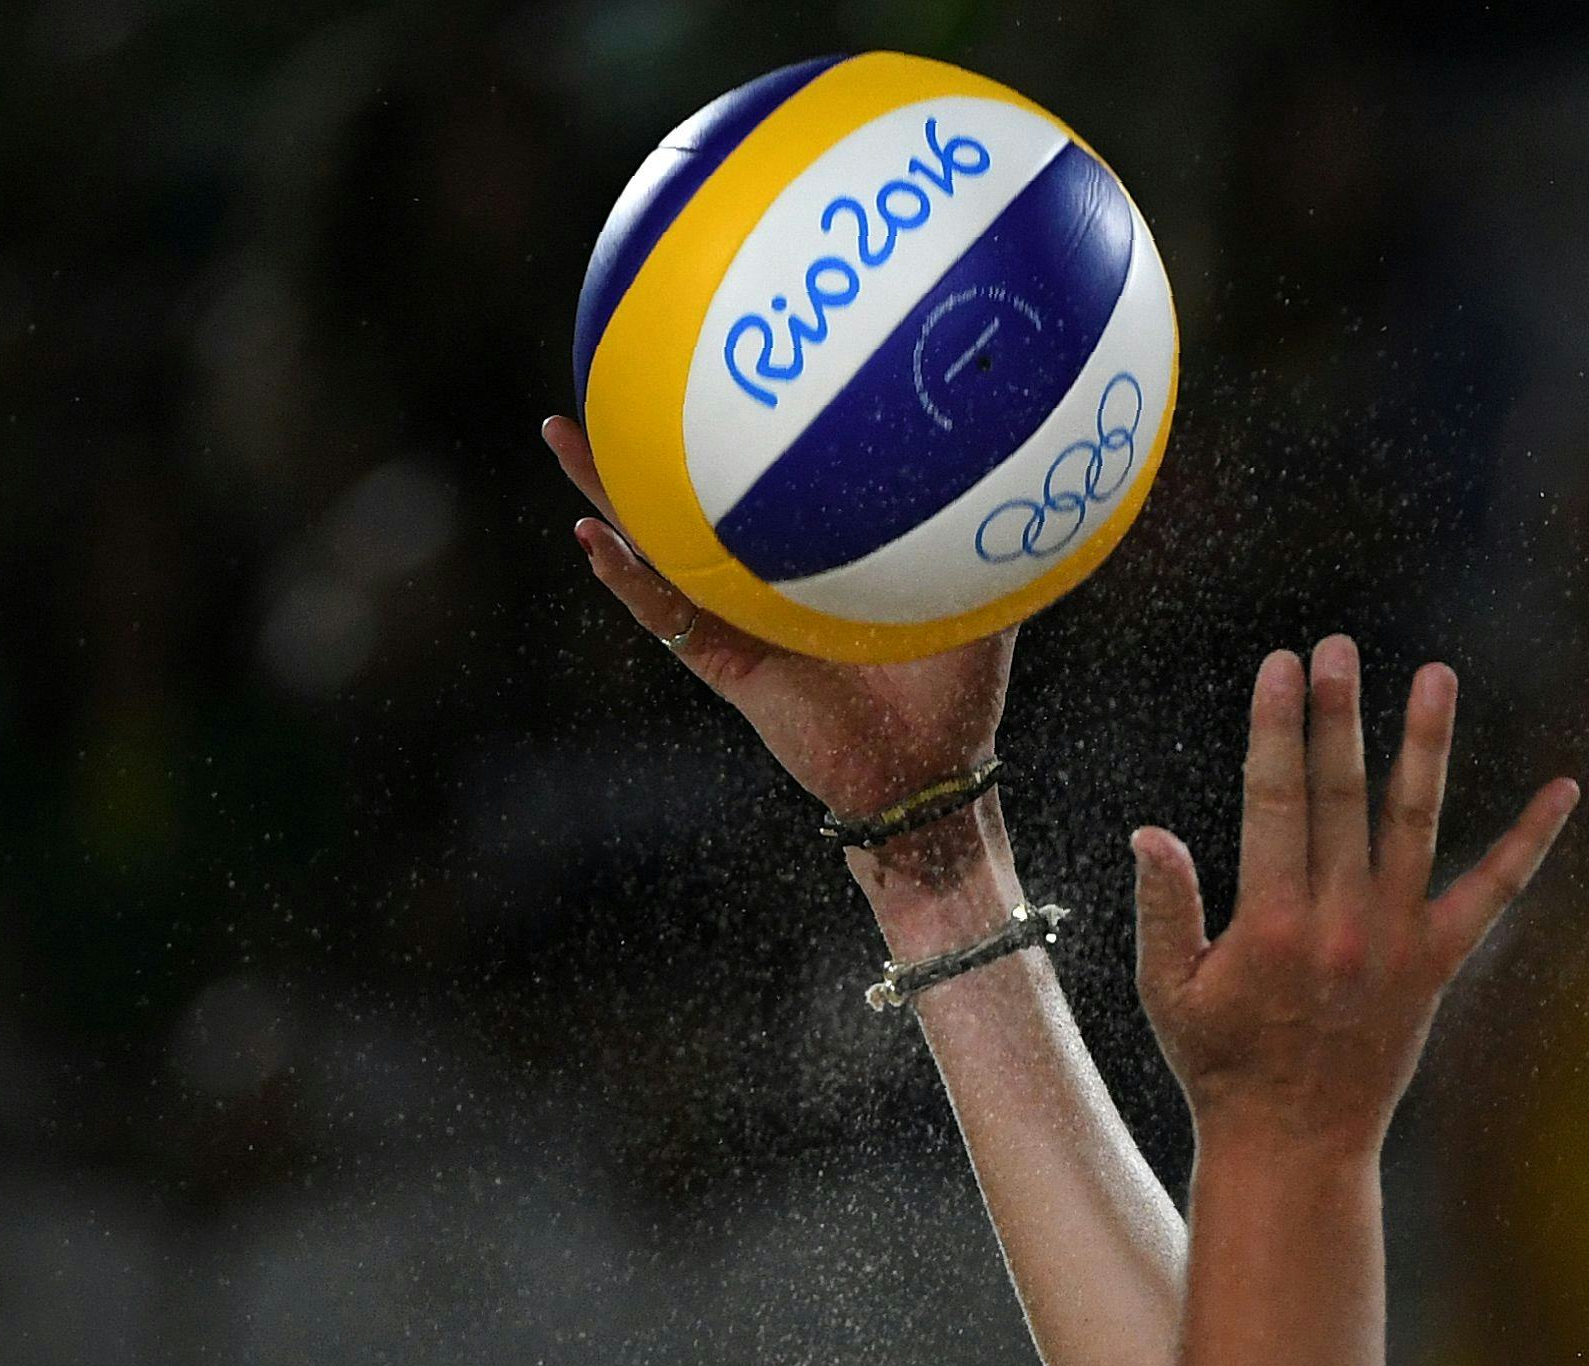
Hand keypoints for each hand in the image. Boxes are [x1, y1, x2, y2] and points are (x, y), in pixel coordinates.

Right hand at [544, 415, 1003, 831]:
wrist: (930, 777)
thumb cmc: (954, 694)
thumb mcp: (974, 593)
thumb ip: (983, 530)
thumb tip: (1026, 451)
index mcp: (811, 559)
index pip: (762, 484)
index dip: (731, 433)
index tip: (703, 365)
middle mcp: (764, 583)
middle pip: (687, 500)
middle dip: (643, 442)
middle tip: (600, 379)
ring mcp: (737, 622)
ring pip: (654, 547)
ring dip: (607, 494)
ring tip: (562, 436)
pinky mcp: (728, 667)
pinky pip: (666, 616)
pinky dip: (628, 579)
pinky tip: (592, 538)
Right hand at [1136, 637, 1574, 1153]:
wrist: (1294, 1147)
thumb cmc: (1219, 1067)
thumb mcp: (1169, 992)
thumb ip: (1164, 909)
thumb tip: (1150, 834)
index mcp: (1274, 926)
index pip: (1276, 801)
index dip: (1278, 728)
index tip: (1282, 665)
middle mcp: (1342, 926)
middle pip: (1341, 797)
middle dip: (1339, 715)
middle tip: (1339, 647)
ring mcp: (1398, 943)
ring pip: (1416, 823)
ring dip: (1426, 746)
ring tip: (1437, 676)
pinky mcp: (1439, 965)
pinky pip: (1494, 893)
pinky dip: (1531, 842)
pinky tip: (1565, 790)